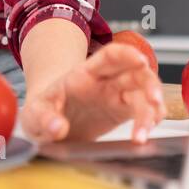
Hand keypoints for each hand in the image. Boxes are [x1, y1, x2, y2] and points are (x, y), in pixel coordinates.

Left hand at [19, 42, 164, 144]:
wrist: (49, 122)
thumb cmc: (43, 111)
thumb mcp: (34, 114)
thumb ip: (45, 119)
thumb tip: (58, 128)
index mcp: (84, 74)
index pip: (109, 56)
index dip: (126, 54)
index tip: (140, 60)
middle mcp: (105, 81)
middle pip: (135, 73)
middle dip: (150, 84)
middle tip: (154, 101)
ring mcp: (117, 95)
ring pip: (144, 93)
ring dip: (152, 109)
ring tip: (144, 133)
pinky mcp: (123, 112)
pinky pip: (144, 110)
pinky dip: (151, 119)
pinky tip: (146, 133)